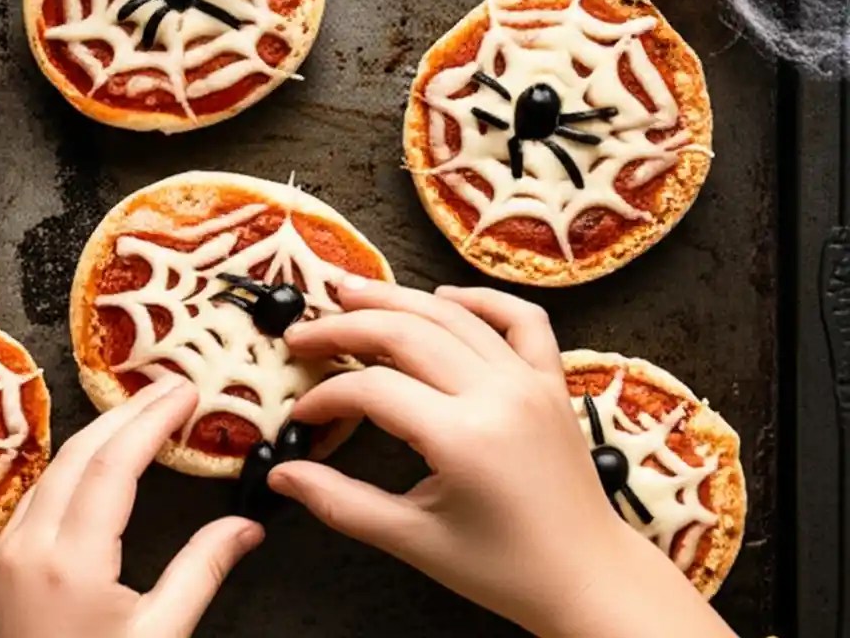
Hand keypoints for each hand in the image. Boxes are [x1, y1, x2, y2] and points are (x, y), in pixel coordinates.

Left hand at [0, 377, 263, 637]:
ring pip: (51, 471)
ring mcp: (3, 557)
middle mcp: (27, 546)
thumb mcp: (160, 637)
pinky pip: (33, 499)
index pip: (116, 461)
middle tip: (169, 391)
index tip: (185, 392)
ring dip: (96, 437)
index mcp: (71, 559)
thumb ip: (201, 572)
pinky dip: (71, 470)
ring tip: (140, 418)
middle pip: (79, 452)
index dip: (154, 419)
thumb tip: (246, 528)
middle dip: (126, 412)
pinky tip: (96, 470)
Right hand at [269, 279, 733, 637]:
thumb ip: (342, 503)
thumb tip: (282, 476)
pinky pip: (521, 321)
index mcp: (464, 437)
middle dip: (345, 327)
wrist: (589, 579)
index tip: (302, 413)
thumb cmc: (506, 569)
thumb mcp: (415, 540)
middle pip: (406, 333)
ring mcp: (530, 382)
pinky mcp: (552, 383)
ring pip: (454, 316)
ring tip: (349, 292)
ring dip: (397, 298)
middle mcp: (498, 395)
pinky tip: (442, 298)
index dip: (327, 395)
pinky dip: (480, 301)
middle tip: (302, 332)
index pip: (374, 389)